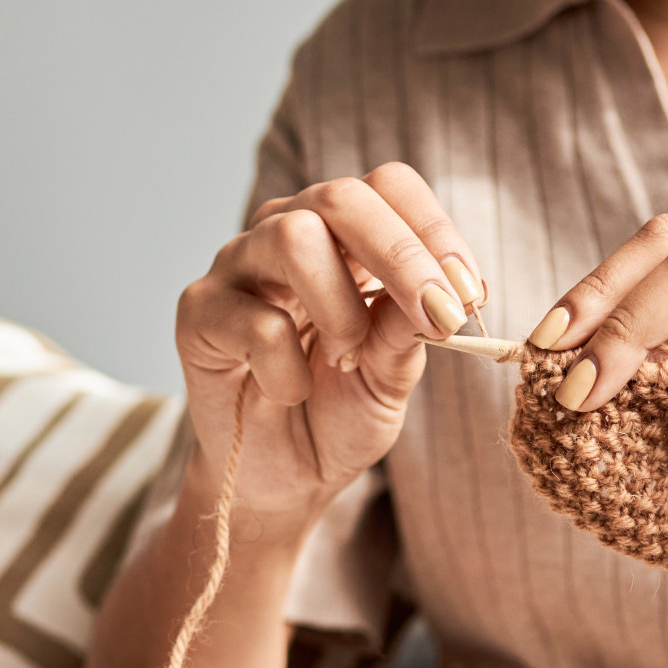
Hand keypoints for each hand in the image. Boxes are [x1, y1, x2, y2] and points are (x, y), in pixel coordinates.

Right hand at [173, 162, 484, 518]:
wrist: (282, 480)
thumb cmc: (338, 414)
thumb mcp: (391, 375)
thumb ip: (408, 329)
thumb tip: (442, 288)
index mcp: (343, 236)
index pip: (388, 187)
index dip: (433, 230)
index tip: (468, 294)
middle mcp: (286, 233)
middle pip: (340, 197)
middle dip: (402, 257)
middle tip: (439, 319)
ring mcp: (237, 266)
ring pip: (293, 238)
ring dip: (341, 309)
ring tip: (346, 359)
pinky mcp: (199, 312)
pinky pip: (256, 321)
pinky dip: (290, 370)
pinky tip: (290, 392)